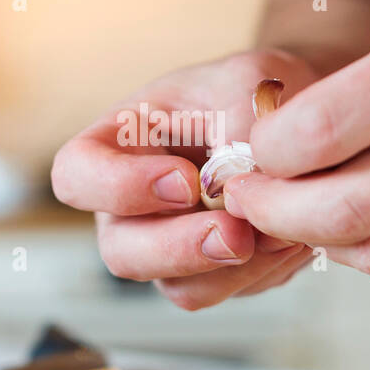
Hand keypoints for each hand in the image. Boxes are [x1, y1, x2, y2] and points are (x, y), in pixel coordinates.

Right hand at [51, 49, 319, 308]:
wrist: (294, 123)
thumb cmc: (253, 91)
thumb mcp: (249, 79)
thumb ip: (241, 117)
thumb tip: (241, 178)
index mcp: (118, 144)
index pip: (76, 175)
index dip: (119, 188)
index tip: (185, 180)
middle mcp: (131, 205)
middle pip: (121, 252)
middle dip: (180, 249)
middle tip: (237, 235)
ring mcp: (169, 245)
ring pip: (177, 287)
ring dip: (231, 267)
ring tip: (280, 229)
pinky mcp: (211, 272)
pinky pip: (226, 290)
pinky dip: (262, 270)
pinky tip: (291, 235)